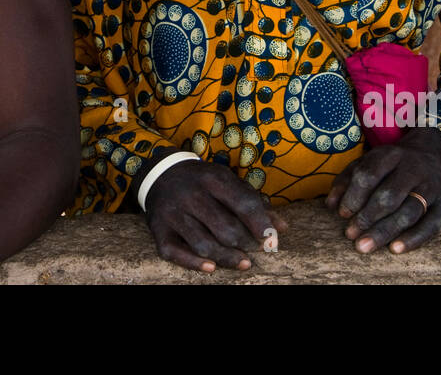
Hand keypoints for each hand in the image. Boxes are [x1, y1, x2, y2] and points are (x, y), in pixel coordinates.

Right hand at [143, 154, 286, 272]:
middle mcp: (191, 195)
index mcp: (212, 178)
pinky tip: (212, 267)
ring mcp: (173, 213)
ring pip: (204, 244)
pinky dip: (194, 263)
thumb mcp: (227, 181)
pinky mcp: (159, 229)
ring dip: (227, 258)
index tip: (272, 240)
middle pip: (225, 228)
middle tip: (257, 250)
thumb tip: (281, 228)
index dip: (261, 225)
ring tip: (244, 263)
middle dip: (246, 243)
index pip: (243, 204)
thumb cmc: (202, 181)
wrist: (160, 174)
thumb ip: (253, 202)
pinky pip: (176, 253)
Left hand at [325, 127, 440, 254]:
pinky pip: (432, 224)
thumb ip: (347, 180)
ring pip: (409, 212)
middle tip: (350, 235)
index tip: (342, 214)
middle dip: (367, 217)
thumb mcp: (368, 161)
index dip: (353, 196)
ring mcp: (432, 186)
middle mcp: (414, 168)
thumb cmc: (392, 164)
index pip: (369, 174)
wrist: (434, 154)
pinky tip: (395, 249)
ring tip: (365, 245)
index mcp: (391, 154)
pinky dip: (414, 238)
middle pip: (389, 195)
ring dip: (385, 231)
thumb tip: (331, 205)